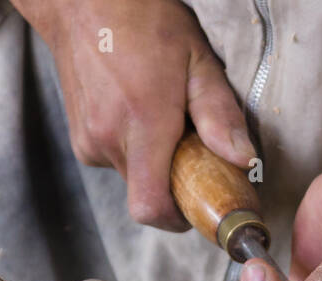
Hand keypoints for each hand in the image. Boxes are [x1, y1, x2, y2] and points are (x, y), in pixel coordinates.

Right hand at [16, 0, 253, 229]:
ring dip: (154, 163)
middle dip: (175, 182)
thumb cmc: (141, 19)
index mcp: (143, 123)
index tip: (198, 204)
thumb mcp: (196, 58)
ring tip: (163, 118)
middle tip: (190, 147)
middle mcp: (108, 139)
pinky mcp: (80, 139)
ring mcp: (88, 141)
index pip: (151, 207)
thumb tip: (241, 159)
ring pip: (133, 178)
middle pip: (147, 195)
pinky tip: (139, 111)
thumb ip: (220, 113)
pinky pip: (116, 161)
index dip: (178, 218)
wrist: (82, 0)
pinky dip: (134, 149)